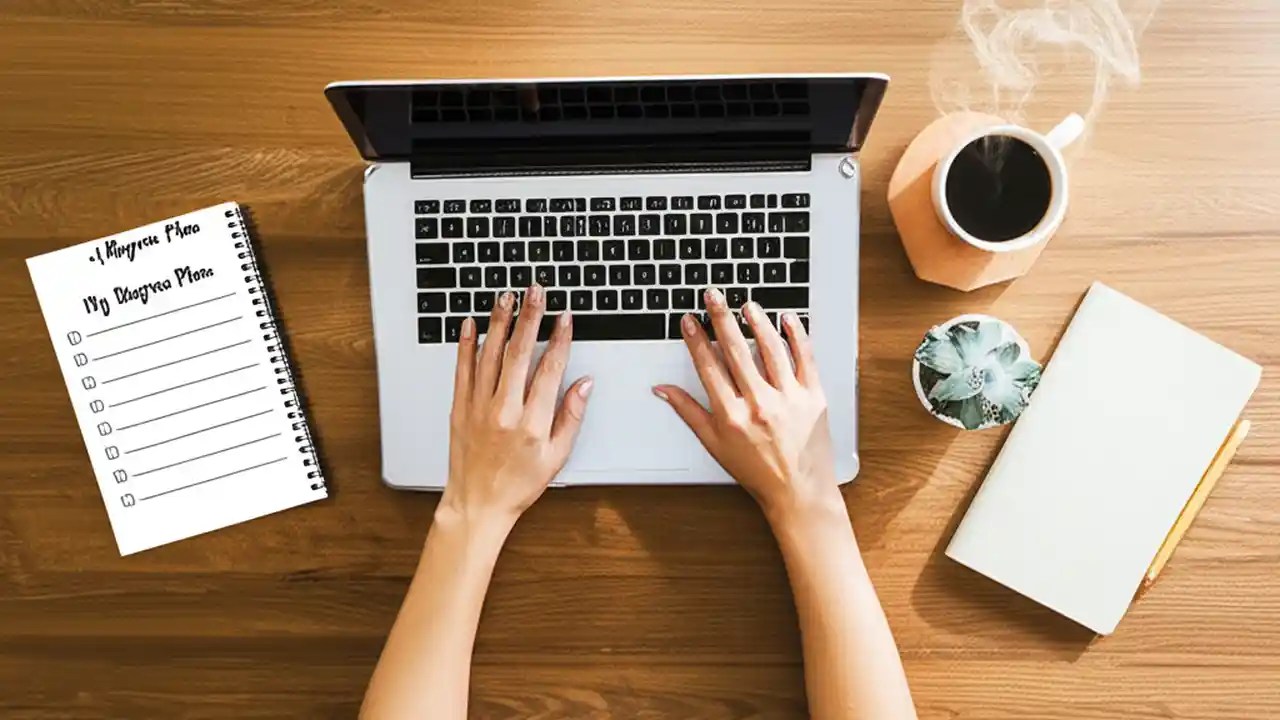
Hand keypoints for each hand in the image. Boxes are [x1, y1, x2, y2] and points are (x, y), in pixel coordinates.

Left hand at [441, 286, 592, 529]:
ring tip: (506, 297)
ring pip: (490, 355)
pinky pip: (463, 370)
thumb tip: (584, 384)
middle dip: (529, 317)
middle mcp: (504, 411)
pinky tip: (471, 324)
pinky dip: (466, 345)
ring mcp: (478, 407)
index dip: (559, 339)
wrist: (477, 505)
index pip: (550, 369)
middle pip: (518, 353)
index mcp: (532, 423)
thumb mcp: (557, 457)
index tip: (565, 317)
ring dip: (499, 322)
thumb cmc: (518, 485)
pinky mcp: (459, 408)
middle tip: (535, 291)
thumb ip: (571, 417)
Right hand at [654, 288, 839, 524]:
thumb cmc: (756, 471)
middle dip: (721, 318)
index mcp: (732, 416)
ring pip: (770, 348)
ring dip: (757, 321)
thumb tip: (663, 389)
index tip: (690, 320)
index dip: (696, 339)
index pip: (708, 367)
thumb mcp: (714, 444)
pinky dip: (797, 335)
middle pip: (736, 350)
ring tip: (747, 304)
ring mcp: (789, 399)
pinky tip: (787, 319)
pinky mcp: (813, 397)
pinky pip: (805, 358)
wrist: (799, 491)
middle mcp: (759, 404)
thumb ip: (688, 411)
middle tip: (713, 295)